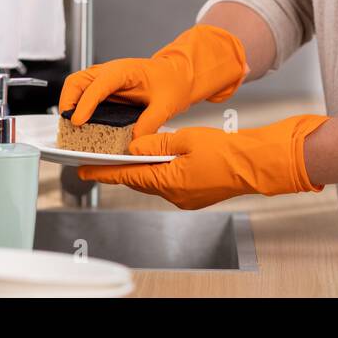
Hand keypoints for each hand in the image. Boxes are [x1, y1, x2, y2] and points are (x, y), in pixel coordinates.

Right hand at [59, 24, 248, 137]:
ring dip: (69, 104)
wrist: (176, 75)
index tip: (78, 121)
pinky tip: (79, 124)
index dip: (86, 103)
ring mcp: (104, 79)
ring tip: (71, 127)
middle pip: (77, 80)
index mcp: (123, 71)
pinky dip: (76, 107)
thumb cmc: (171, 82)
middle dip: (68, 101)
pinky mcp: (103, 89)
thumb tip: (134, 142)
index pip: (98, 84)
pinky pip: (83, 95)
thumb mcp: (165, 105)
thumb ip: (149, 123)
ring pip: (76, 86)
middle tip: (68, 125)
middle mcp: (109, 71)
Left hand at [78, 114, 328, 209]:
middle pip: (138, 180)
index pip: (126, 176)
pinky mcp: (194, 195)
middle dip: (121, 169)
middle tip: (103, 158)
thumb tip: (135, 145)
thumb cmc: (226, 152)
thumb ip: (156, 142)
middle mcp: (173, 194)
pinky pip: (169, 183)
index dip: (102, 171)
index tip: (83, 168)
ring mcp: (184, 198)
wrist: (254, 165)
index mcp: (167, 181)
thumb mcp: (185, 139)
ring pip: (154, 181)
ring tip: (131, 155)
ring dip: (143, 169)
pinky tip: (162, 159)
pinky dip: (160, 172)